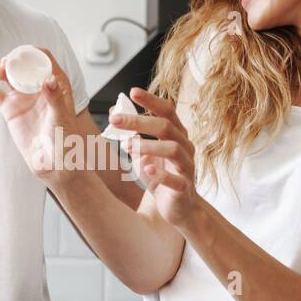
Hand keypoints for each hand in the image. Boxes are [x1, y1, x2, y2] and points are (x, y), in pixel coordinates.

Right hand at [0, 49, 79, 178]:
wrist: (53, 162)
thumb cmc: (64, 140)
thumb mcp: (62, 117)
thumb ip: (55, 98)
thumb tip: (49, 80)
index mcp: (56, 84)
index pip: (44, 60)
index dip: (33, 53)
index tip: (22, 54)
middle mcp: (38, 87)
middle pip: (23, 65)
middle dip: (14, 61)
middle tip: (7, 64)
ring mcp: (23, 97)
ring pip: (9, 77)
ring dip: (1, 70)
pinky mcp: (11, 109)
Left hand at [109, 87, 202, 227]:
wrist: (178, 208)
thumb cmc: (160, 176)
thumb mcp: (142, 153)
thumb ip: (130, 134)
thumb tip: (113, 112)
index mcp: (176, 135)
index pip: (167, 111)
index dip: (151, 100)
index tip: (133, 92)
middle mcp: (185, 147)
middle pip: (166, 127)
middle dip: (139, 121)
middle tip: (115, 120)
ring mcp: (187, 167)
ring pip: (173, 149)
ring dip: (149, 146)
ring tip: (127, 146)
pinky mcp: (184, 188)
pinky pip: (176, 180)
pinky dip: (161, 174)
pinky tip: (146, 170)